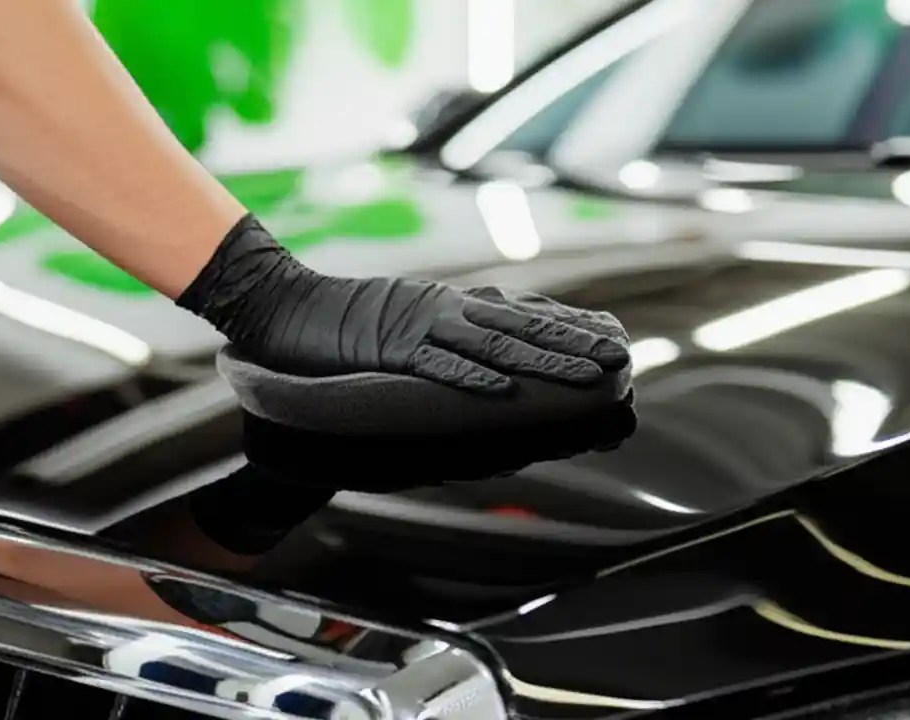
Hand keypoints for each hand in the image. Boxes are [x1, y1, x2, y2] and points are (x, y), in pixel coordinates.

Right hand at [179, 215, 629, 392]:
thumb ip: (451, 337)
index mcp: (455, 306)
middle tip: (620, 359)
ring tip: (586, 376)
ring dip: (544, 362)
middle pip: (525, 328)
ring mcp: (422, 327)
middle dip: (575, 344)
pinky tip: (504, 392)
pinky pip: (437, 366)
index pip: (525, 315)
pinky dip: (470, 378)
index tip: (613, 341)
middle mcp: (449, 310)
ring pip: (496, 346)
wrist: (288, 305)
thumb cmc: (348, 322)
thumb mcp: (411, 323)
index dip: (571, 328)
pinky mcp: (391, 348)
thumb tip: (493, 364)